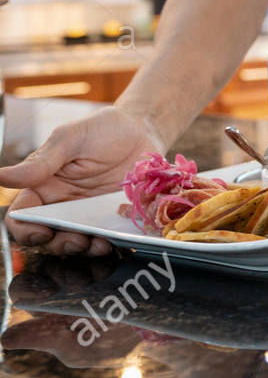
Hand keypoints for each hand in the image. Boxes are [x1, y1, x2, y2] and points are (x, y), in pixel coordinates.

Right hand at [0, 106, 163, 255]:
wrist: (143, 129)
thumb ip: (40, 162)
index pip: (23, 215)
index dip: (25, 229)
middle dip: (59, 244)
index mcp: (44, 186)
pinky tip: (113, 239)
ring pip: (77, 242)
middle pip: (49, 236)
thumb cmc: (101, 130)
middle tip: (76, 239)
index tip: (40, 231)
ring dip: (83, 248)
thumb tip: (1, 177)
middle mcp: (64, 205)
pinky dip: (108, 243)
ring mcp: (90, 214)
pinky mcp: (114, 217)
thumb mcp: (69, 140)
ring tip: (96, 243)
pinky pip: (107, 237)